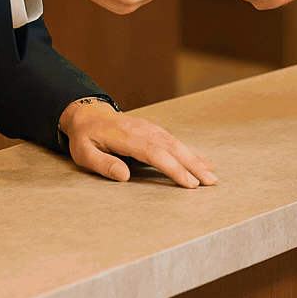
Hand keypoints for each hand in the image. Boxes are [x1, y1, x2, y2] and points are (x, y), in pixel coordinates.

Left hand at [57, 98, 216, 188]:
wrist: (89, 114)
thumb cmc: (86, 137)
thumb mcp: (84, 152)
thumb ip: (103, 163)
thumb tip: (124, 176)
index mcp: (126, 136)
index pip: (155, 152)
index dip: (173, 168)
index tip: (189, 183)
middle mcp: (144, 130)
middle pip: (172, 147)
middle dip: (193, 165)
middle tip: (211, 182)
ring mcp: (151, 129)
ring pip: (177, 143)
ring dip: (196, 159)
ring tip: (212, 175)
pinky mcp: (155, 131)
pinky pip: (175, 141)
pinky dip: (190, 152)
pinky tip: (203, 162)